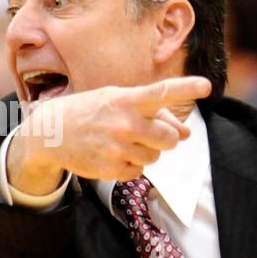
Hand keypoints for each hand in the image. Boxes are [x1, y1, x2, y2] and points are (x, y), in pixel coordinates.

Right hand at [6, 76, 211, 192]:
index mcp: (127, 100)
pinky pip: (138, 171)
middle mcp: (124, 124)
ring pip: (155, 157)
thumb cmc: (90, 110)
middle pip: (169, 139)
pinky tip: (111, 153)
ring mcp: (117, 148)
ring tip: (121, 140)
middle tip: (147, 131)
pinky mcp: (110, 169)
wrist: (50, 132)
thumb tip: (186, 134)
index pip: (162, 93)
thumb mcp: (118, 101)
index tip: (206, 86)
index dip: (186, 88)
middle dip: (165, 137)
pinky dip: (130, 164)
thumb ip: (155, 114)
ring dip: (145, 150)